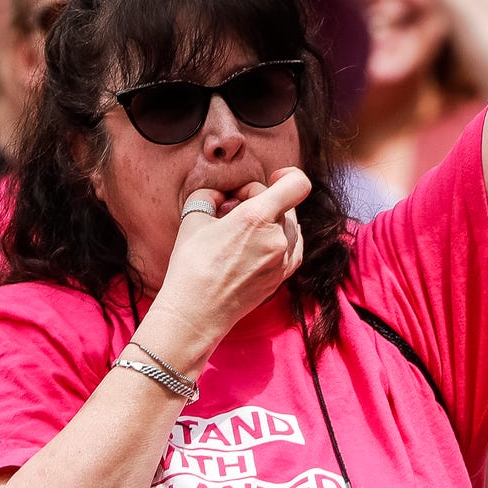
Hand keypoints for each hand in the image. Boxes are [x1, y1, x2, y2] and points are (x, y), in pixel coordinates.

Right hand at [144, 169, 310, 364]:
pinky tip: (254, 245)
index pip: (297, 184)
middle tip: (235, 210)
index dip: (288, 175)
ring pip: (289, 226)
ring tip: (241, 233)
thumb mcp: (193, 218)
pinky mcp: (281, 278)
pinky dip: (277, 240)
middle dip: (263, 200)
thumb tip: (222, 195)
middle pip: (286, 204)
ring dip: (271, 222)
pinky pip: (291, 247)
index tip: (272, 178)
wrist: (195, 313)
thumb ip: (210, 195)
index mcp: (257, 218)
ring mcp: (283, 261)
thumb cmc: (191, 266)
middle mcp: (277, 239)